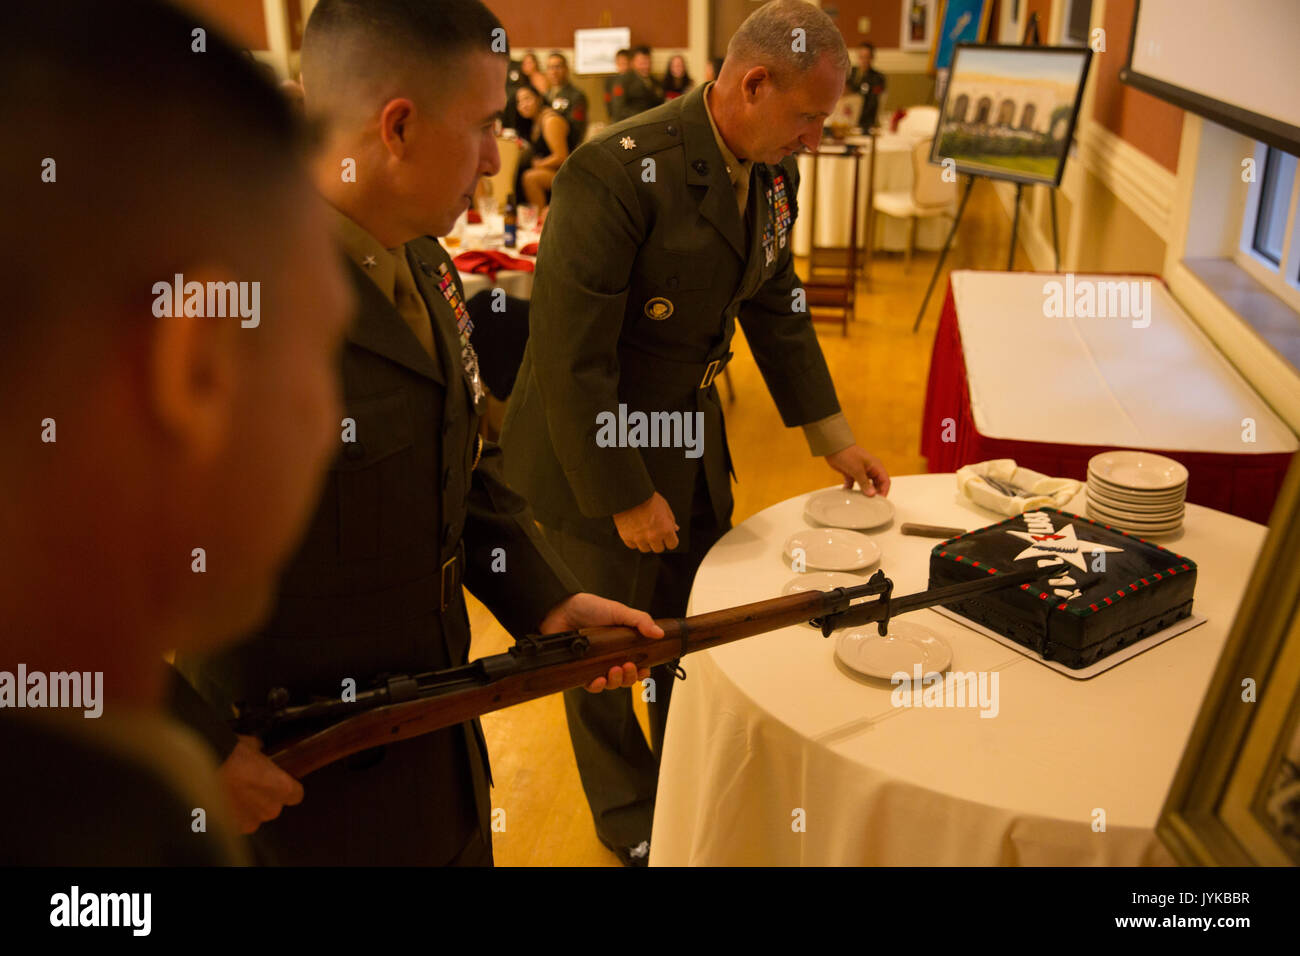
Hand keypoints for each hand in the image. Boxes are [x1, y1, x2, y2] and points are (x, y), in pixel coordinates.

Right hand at [217, 734, 304, 833]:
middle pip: (272, 807)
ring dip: (244, 808)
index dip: (286, 788)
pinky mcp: (230, 829)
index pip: (295, 795)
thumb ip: (259, 754)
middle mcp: (269, 809)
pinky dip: (228, 815)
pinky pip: (234, 823)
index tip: (278, 783)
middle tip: (246, 786)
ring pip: (252, 817)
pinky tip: (219, 801)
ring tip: (229, 793)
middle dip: (261, 798)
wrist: (199, 769)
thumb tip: (255, 749)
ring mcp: (249, 822)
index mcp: (282, 788)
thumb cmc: (227, 756)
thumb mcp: (251, 746)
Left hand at [539, 592, 664, 692]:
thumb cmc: (589, 608)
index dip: (642, 671)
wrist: (561, 610)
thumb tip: (660, 634)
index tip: (645, 669)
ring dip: (616, 682)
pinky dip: (597, 686)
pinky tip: (599, 679)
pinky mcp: (580, 670)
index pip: (638, 664)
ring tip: (614, 670)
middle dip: (630, 677)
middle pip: (626, 678)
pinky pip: (591, 686)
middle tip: (628, 666)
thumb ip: (640, 621)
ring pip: (611, 684)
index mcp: (623, 644)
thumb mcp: (619, 611)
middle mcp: (610, 656)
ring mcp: (595, 664)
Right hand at [612, 492, 678, 551]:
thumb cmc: (648, 498)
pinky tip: (634, 529)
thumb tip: (676, 529)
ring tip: (643, 529)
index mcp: (665, 529)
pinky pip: (633, 545)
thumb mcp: (664, 507)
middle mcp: (653, 536)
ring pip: (645, 549)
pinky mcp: (627, 537)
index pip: (672, 544)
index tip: (666, 534)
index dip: (670, 539)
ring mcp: (639, 538)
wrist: (629, 494)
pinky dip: (634, 540)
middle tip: (653, 530)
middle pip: (659, 549)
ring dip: (646, 542)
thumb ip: (670, 520)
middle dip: (658, 541)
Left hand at [825, 445, 890, 495]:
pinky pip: (853, 484)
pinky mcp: (851, 473)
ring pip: (865, 485)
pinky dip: (851, 489)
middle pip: (876, 484)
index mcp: (875, 466)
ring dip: (863, 492)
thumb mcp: (857, 470)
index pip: (885, 481)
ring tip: (860, 500)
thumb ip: (865, 483)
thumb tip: (872, 494)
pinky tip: (847, 493)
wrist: (833, 447)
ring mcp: (860, 471)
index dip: (884, 491)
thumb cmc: (848, 454)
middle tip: (869, 503)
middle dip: (874, 493)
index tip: (879, 501)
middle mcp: (870, 469)